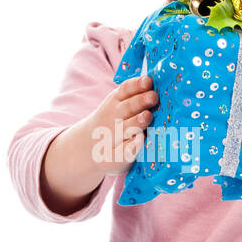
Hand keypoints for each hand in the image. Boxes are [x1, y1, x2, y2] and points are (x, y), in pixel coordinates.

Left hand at [39, 74, 158, 214]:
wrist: (90, 143)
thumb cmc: (112, 155)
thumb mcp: (117, 162)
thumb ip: (128, 152)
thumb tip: (140, 138)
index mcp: (114, 141)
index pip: (126, 134)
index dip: (136, 127)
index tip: (146, 120)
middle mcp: (112, 123)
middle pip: (126, 114)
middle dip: (139, 108)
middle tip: (152, 102)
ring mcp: (113, 109)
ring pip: (125, 100)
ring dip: (138, 93)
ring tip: (150, 87)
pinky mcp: (114, 98)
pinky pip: (124, 90)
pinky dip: (134, 84)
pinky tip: (147, 79)